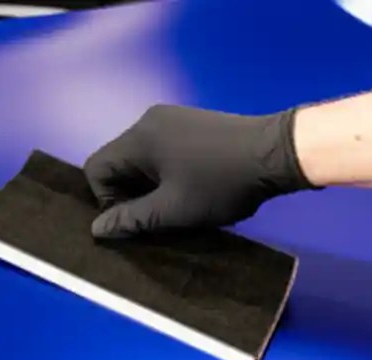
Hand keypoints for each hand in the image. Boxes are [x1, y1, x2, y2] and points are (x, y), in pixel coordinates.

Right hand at [84, 105, 314, 238]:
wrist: (275, 153)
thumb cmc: (220, 183)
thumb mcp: (173, 210)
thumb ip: (132, 219)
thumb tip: (97, 228)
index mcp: (138, 137)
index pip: (96, 168)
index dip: (107, 201)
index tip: (137, 220)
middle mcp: (149, 121)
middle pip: (119, 163)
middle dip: (131, 195)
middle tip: (159, 218)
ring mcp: (173, 119)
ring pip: (143, 160)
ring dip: (152, 187)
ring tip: (180, 205)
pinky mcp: (193, 124)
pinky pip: (165, 152)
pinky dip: (169, 174)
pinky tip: (195, 188)